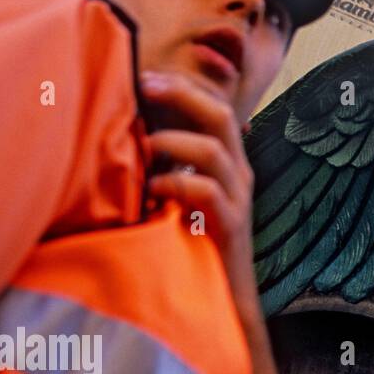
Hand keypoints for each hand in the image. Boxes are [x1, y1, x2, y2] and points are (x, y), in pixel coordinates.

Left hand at [140, 70, 255, 277]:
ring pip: (215, 150)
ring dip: (172, 141)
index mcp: (230, 163)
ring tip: (144, 147)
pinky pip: (207, 193)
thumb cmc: (199, 246)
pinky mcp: (230, 226)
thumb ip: (174, 167)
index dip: (187, 86)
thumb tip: (135, 136)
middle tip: (144, 83)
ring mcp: (238, 199)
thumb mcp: (187, 197)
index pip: (219, 107)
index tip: (146, 75)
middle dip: (182, 95)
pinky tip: (152, 189)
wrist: (228, 299)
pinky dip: (176, 183)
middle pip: (221, 116)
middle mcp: (239, 174)